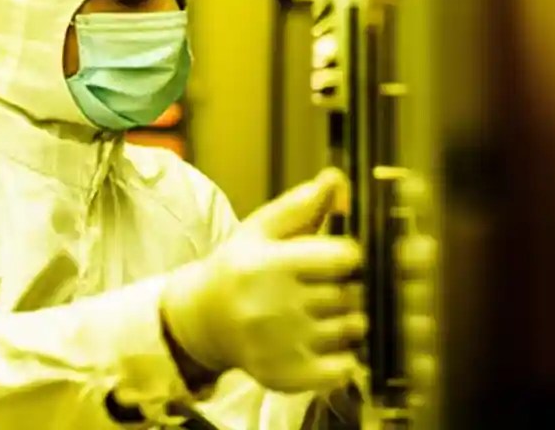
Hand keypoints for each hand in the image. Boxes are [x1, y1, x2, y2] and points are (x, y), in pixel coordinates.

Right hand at [160, 170, 365, 392]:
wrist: (202, 320)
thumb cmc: (240, 268)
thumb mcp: (261, 229)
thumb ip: (301, 204)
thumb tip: (336, 178)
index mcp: (269, 264)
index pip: (345, 257)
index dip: (346, 256)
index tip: (333, 259)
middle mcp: (273, 307)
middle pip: (352, 294)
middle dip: (347, 289)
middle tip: (324, 289)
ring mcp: (281, 346)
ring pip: (352, 329)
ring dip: (348, 321)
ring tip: (321, 315)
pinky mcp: (287, 376)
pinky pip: (345, 368)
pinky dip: (344, 359)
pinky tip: (323, 345)